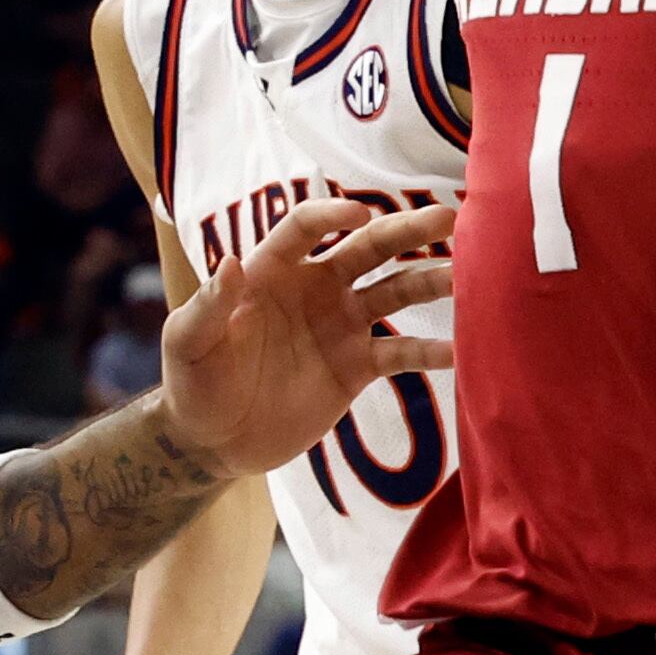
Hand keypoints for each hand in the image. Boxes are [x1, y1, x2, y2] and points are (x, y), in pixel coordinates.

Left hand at [159, 198, 454, 477]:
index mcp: (273, 270)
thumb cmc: (192, 382)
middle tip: (448, 217)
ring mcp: (341, 325)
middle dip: (407, 231)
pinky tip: (462, 350)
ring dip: (430, 281)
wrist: (213, 441)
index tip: (361, 213)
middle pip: (367, 248)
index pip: (307, 227)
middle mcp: (315, 288)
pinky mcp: (357, 366)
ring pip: (395, 292)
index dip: (332, 213)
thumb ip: (209, 305)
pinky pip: (400, 353)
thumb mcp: (188, 342)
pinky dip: (431, 351)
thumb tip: (231, 262)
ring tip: (467, 277)